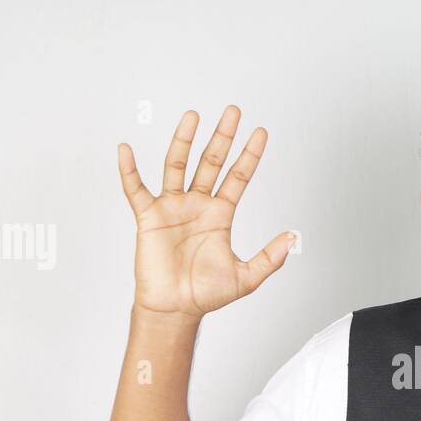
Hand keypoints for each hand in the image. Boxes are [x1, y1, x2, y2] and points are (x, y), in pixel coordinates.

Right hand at [117, 106, 294, 318]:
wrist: (176, 309)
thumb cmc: (206, 294)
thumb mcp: (247, 277)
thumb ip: (270, 257)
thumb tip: (293, 238)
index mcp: (220, 214)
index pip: (238, 177)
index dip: (249, 155)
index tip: (260, 132)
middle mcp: (197, 204)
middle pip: (211, 162)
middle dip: (222, 137)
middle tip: (233, 111)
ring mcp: (173, 207)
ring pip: (178, 165)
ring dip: (184, 140)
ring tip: (193, 115)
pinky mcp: (149, 217)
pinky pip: (136, 189)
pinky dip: (129, 170)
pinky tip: (126, 150)